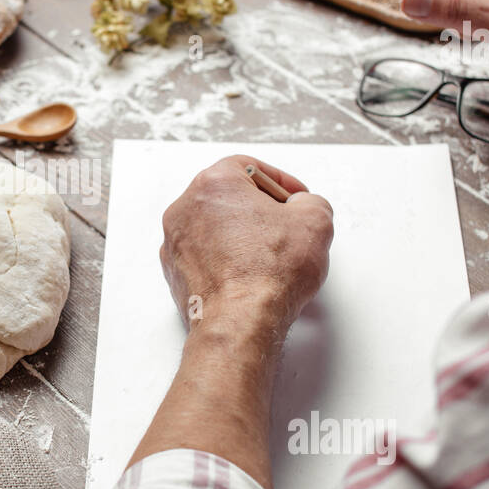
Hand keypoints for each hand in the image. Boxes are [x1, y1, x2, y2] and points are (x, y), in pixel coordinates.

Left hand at [158, 156, 334, 342]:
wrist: (239, 321)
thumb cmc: (268, 272)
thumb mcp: (315, 221)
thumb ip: (310, 202)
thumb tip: (302, 207)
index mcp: (213, 183)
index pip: (249, 167)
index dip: (280, 181)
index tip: (296, 198)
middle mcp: (185, 208)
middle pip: (228, 196)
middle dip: (260, 208)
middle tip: (286, 226)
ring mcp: (175, 242)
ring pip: (214, 227)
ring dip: (241, 235)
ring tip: (270, 255)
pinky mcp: (173, 272)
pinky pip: (204, 255)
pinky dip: (225, 259)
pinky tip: (249, 275)